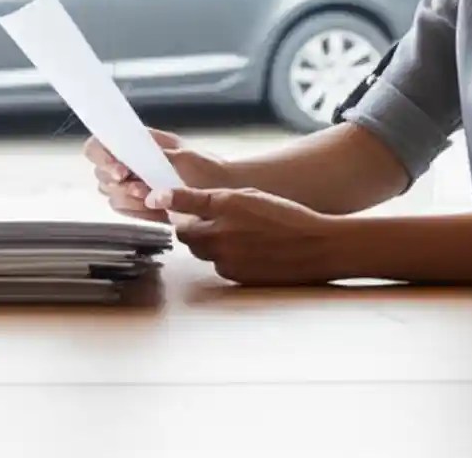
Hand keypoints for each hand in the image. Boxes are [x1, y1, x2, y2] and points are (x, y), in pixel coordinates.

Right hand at [85, 129, 234, 222]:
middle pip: (101, 173)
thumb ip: (156, 155)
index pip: (98, 145)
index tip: (121, 170)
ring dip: (127, 198)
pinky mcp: (139, 205)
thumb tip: (133, 153)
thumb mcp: (184, 157)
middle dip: (116, 182)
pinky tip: (153, 209)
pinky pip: (123, 210)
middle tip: (138, 189)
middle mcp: (128, 163)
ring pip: (110, 194)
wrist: (225, 192)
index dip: (101, 156)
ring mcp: (132, 184)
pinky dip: (135, 211)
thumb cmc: (208, 168)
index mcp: (136, 144)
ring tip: (150, 198)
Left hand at [145, 187, 341, 285]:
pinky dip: (223, 259)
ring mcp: (225, 257)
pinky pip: (216, 266)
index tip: (153, 198)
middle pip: (185, 232)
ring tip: (235, 236)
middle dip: (191, 227)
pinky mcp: (233, 276)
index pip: (181, 203)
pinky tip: (246, 252)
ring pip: (200, 251)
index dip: (170, 202)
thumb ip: (210, 199)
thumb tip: (175, 203)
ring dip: (207, 243)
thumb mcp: (248, 195)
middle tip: (209, 221)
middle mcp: (220, 232)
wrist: (318, 246)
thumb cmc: (286, 215)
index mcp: (224, 205)